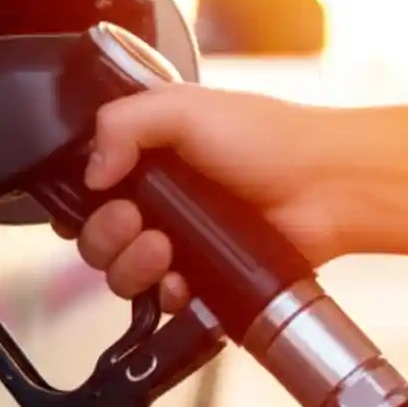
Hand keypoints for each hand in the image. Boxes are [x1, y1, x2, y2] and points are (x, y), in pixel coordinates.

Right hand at [52, 84, 347, 313]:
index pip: (87, 186)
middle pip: (95, 234)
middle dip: (103, 234)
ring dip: (129, 265)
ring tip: (162, 249)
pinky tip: (180, 279)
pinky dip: (163, 294)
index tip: (98, 196)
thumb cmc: (269, 139)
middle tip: (133, 220)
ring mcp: (179, 241)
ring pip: (120, 272)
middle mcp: (157, 199)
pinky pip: (161, 299)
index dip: (81, 199)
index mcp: (146, 154)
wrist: (326, 187)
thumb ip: (123, 123)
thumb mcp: (184, 107)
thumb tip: (91, 172)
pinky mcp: (202, 277)